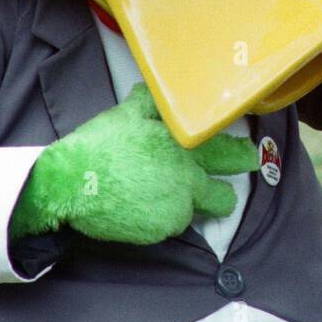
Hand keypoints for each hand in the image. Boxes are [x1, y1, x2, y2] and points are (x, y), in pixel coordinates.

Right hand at [10, 83, 259, 244]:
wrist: (72, 182)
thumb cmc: (100, 144)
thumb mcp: (128, 113)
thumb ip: (154, 104)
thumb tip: (162, 90)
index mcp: (185, 146)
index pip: (228, 154)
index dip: (241, 157)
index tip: (249, 160)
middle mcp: (188, 179)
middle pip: (223, 197)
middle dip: (223, 193)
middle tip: (219, 190)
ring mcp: (176, 208)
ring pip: (195, 212)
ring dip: (186, 206)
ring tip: (161, 197)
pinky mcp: (160, 231)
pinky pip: (170, 226)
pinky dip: (161, 218)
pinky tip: (143, 206)